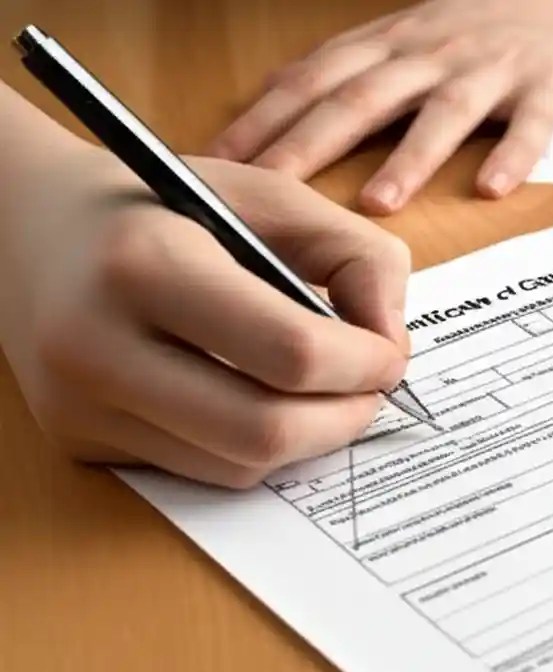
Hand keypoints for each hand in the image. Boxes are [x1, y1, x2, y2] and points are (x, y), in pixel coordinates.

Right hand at [0, 147, 411, 488]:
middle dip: (347, 417)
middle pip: (266, 432)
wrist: (26, 226)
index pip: (291, 352)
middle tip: (372, 387)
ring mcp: (80, 405)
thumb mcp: (266, 195)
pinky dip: (256, 447)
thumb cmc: (161, 206)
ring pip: (240, 466)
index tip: (388, 351)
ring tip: (327, 393)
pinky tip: (264, 399)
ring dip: (309, 439)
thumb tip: (392, 339)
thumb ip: (355, 253)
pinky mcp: (78, 442)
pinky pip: (202, 471)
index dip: (365, 363)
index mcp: (145, 264)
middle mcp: (98, 345)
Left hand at [208, 0, 552, 211]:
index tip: (216, 161)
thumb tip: (278, 96)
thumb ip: (351, 67)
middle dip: (311, 143)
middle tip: (270, 189)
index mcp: (392, 42)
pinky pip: (530, 126)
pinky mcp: (546, 87)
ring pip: (443, 112)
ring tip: (377, 203)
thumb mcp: (409, 33)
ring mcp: (489, 70)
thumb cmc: (486, 23)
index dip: (263, 119)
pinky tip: (492, 188)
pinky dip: (513, 156)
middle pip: (362, 97)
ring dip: (408, 157)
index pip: (314, 79)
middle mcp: (432, 53)